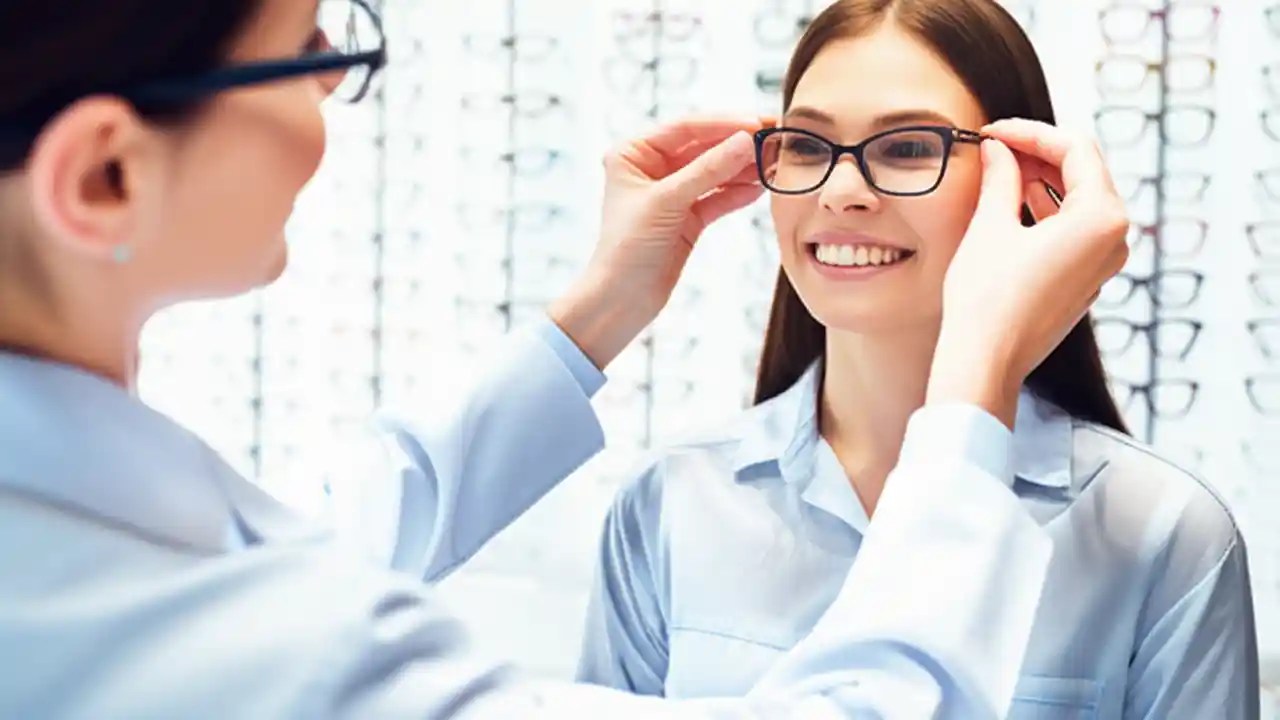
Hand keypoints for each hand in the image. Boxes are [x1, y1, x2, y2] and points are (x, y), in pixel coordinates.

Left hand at [549, 116, 768, 369]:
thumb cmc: (627, 248)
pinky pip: (717, 197)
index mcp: (634, 153)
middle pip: (704, 147)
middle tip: (775, 139)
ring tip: (776, 163)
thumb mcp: (667, 202)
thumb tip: (746, 140)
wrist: (622, 301)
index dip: (723, 124)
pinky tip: (761, 187)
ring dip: (743, 169)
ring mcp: (672, 193)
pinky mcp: (687, 217)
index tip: (757, 124)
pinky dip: (738, 194)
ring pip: (715, 172)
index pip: (686, 128)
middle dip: (739, 145)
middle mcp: (651, 168)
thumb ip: (708, 170)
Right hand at [927, 119, 1129, 427]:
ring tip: (1000, 169)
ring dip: (1041, 180)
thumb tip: (997, 150)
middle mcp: (1115, 238)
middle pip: (1083, 173)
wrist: (986, 361)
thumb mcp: (991, 227)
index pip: (1075, 150)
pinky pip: (1075, 230)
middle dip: (1038, 154)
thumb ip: (1000, 178)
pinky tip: (1013, 202)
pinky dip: (1046, 210)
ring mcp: (1103, 262)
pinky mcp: (1086, 279)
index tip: (994, 132)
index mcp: (1102, 218)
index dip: (1031, 133)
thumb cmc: (988, 299)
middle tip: (995, 146)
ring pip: (1079, 201)